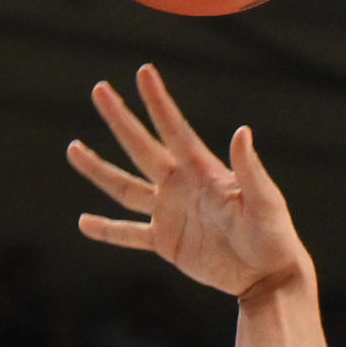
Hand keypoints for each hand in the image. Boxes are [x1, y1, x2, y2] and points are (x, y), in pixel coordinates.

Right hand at [67, 63, 309, 300]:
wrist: (266, 274)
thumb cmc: (272, 234)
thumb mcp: (264, 200)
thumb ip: (250, 169)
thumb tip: (242, 130)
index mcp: (203, 171)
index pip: (174, 129)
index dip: (158, 101)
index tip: (144, 72)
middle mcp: (180, 185)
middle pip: (141, 148)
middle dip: (120, 119)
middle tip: (99, 90)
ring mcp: (169, 213)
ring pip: (124, 187)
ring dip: (99, 169)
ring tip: (73, 148)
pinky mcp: (165, 243)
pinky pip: (129, 235)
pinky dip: (107, 231)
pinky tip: (83, 222)